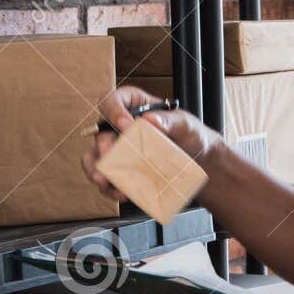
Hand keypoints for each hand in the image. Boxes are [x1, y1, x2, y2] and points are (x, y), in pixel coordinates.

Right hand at [82, 86, 220, 201]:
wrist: (198, 162)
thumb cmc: (189, 136)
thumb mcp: (186, 124)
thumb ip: (170, 120)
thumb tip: (149, 120)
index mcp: (132, 106)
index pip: (112, 101)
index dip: (114, 111)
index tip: (126, 124)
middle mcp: (119, 127)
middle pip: (100, 132)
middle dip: (103, 146)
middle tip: (110, 156)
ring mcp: (117, 150)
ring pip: (96, 158)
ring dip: (97, 170)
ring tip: (105, 181)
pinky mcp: (120, 171)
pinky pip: (107, 179)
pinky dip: (110, 188)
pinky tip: (121, 193)